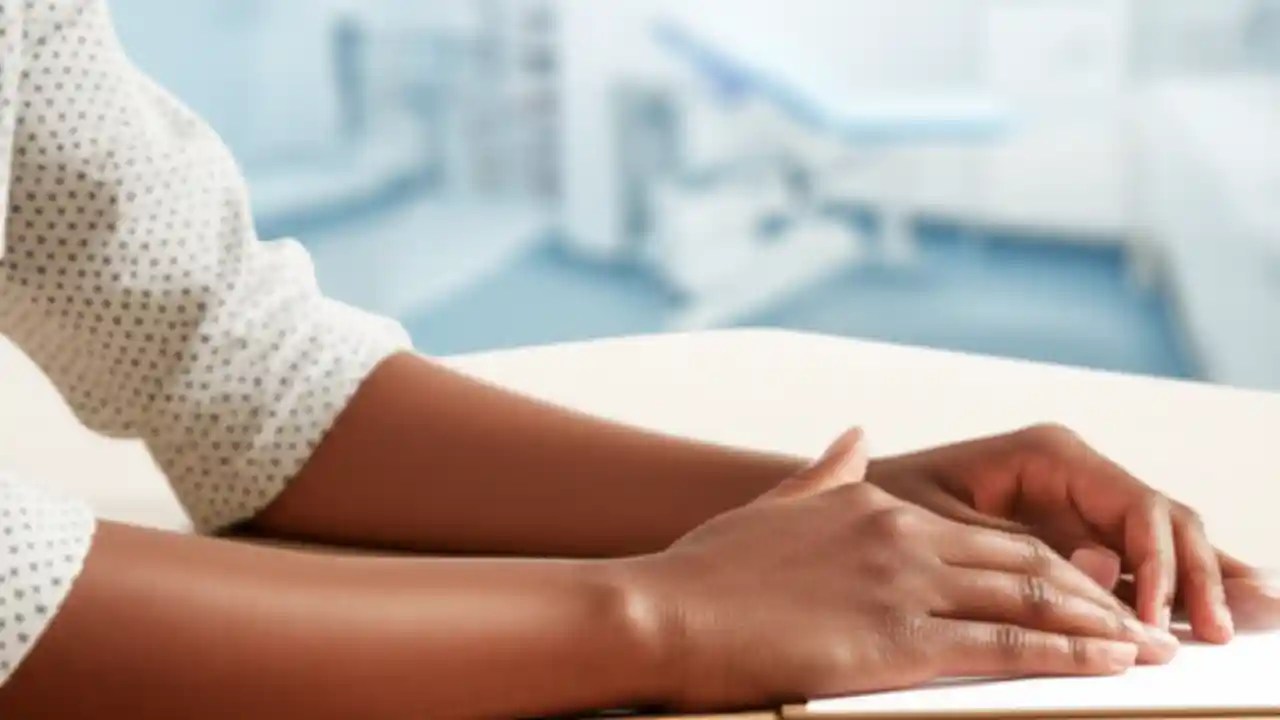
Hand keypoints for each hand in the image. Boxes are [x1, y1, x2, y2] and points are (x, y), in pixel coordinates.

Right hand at [623, 430, 1176, 710]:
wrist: (662, 611)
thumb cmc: (708, 571)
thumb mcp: (773, 508)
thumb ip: (825, 473)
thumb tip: (857, 436)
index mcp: (876, 508)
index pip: (987, 536)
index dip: (1048, 562)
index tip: (1087, 583)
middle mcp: (901, 537)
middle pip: (1024, 562)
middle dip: (1093, 593)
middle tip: (1142, 617)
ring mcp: (901, 585)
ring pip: (1029, 597)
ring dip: (1098, 624)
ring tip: (1145, 646)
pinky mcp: (895, 639)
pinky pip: (1003, 644)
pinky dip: (1066, 652)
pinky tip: (1105, 663)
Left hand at [866, 424, 1279, 642]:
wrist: (843, 511)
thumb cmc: (884, 505)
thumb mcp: (940, 522)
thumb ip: (1019, 545)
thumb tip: (1103, 565)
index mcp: (1050, 455)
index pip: (1136, 507)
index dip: (1162, 564)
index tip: (1161, 620)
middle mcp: (1076, 476)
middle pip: (1163, 524)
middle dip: (1200, 575)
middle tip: (1219, 632)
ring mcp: (1080, 509)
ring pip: (1161, 545)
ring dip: (1204, 582)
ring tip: (1249, 620)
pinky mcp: (1072, 544)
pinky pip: (1134, 567)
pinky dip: (1174, 590)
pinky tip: (1216, 613)